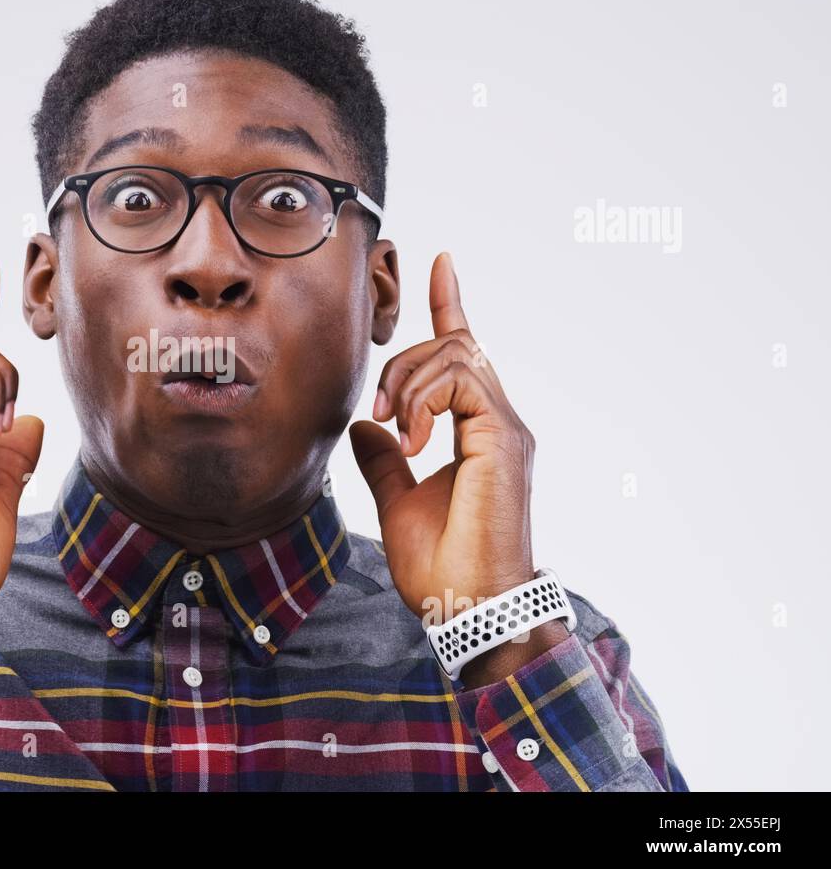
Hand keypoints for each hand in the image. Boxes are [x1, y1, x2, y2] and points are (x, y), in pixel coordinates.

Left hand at [349, 252, 536, 627]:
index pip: (465, 353)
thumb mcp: (397, 502)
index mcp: (478, 431)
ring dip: (408, 384)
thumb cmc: (442, 566)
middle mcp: (499, 422)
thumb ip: (383, 460)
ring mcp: (506, 428)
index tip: (439, 262)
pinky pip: (459, 382)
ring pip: (455, 356)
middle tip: (376, 410)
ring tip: (395, 429)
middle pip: (451, 347)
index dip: (450, 305)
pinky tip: (412, 441)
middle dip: (402, 363)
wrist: (468, 606)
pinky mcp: (504, 438)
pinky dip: (422, 402)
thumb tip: (363, 426)